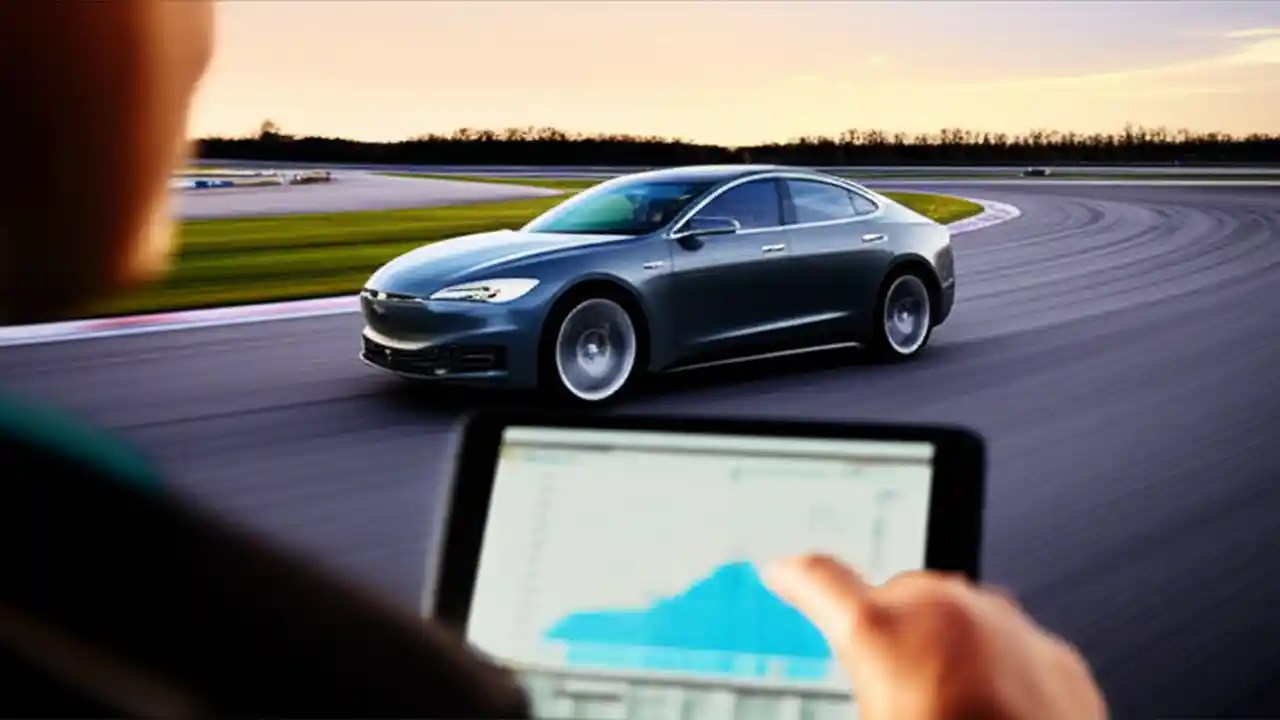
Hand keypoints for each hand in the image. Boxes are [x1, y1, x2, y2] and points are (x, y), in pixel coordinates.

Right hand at [764, 555, 1106, 719]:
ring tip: (948, 706)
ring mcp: (1007, 627)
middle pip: (898, 595)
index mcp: (882, 633)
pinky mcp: (1054, 654)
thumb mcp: (874, 718)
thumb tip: (862, 678)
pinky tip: (994, 713)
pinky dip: (998, 667)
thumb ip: (862, 684)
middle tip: (893, 687)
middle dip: (890, 628)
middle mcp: (944, 612)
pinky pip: (1013, 643)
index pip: (819, 579)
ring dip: (947, 644)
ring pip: (960, 613)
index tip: (786, 574)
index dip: (796, 577)